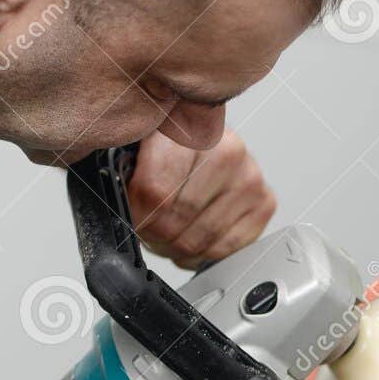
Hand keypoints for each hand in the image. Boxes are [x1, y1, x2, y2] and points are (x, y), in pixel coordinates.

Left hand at [127, 129, 276, 268]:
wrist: (204, 142)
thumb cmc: (168, 146)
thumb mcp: (134, 143)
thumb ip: (121, 166)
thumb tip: (113, 201)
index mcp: (189, 125)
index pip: (156, 190)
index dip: (137, 214)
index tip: (132, 217)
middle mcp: (227, 149)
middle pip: (178, 219)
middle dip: (156, 235)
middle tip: (148, 232)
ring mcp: (250, 177)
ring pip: (201, 240)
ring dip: (178, 248)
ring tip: (169, 235)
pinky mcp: (264, 202)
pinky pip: (226, 249)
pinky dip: (203, 254)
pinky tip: (193, 239)